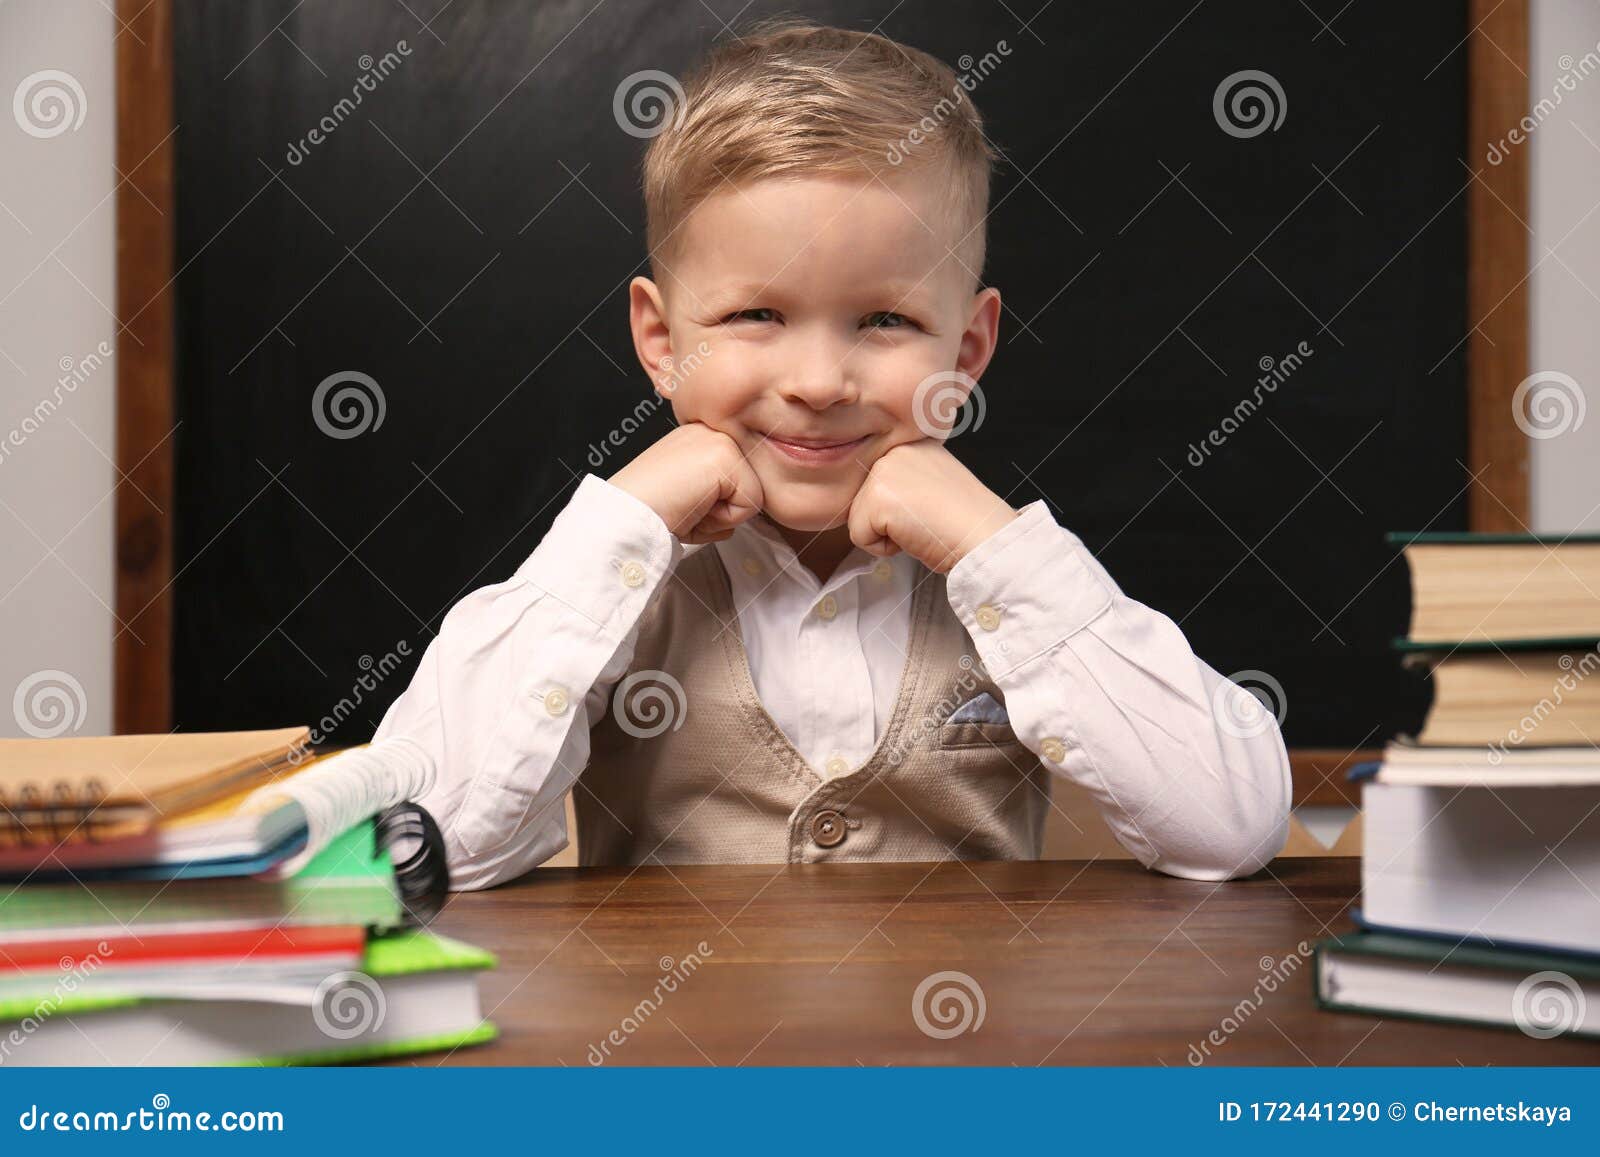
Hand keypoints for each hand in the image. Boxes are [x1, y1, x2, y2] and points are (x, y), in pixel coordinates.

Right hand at [609, 422, 764, 543]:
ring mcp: (719, 439)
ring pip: (753, 495)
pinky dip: (723, 519)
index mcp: (701, 437)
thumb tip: (750, 502)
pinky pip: (751, 504)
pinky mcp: (725, 456)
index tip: (683, 503)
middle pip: (748, 485)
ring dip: (721, 517)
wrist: (625, 515)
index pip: (738, 478)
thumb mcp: (690, 491)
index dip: (715, 505)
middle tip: (685, 506)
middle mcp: (711, 431)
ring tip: (688, 507)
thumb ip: (719, 489)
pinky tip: (693, 507)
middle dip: (721, 511)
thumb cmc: (650, 511)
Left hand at [847, 440, 1017, 572]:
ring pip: (859, 519)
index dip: (902, 510)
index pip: (880, 486)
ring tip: (922, 525)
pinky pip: (860, 538)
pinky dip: (885, 549)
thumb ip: (907, 482)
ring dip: (888, 534)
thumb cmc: (968, 521)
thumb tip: (884, 500)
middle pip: (865, 501)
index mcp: (912, 443)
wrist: (985, 536)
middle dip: (892, 521)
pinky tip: (915, 533)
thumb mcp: (935, 485)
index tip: (931, 510)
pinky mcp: (876, 497)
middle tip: (928, 519)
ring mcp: (883, 471)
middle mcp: (895, 449)